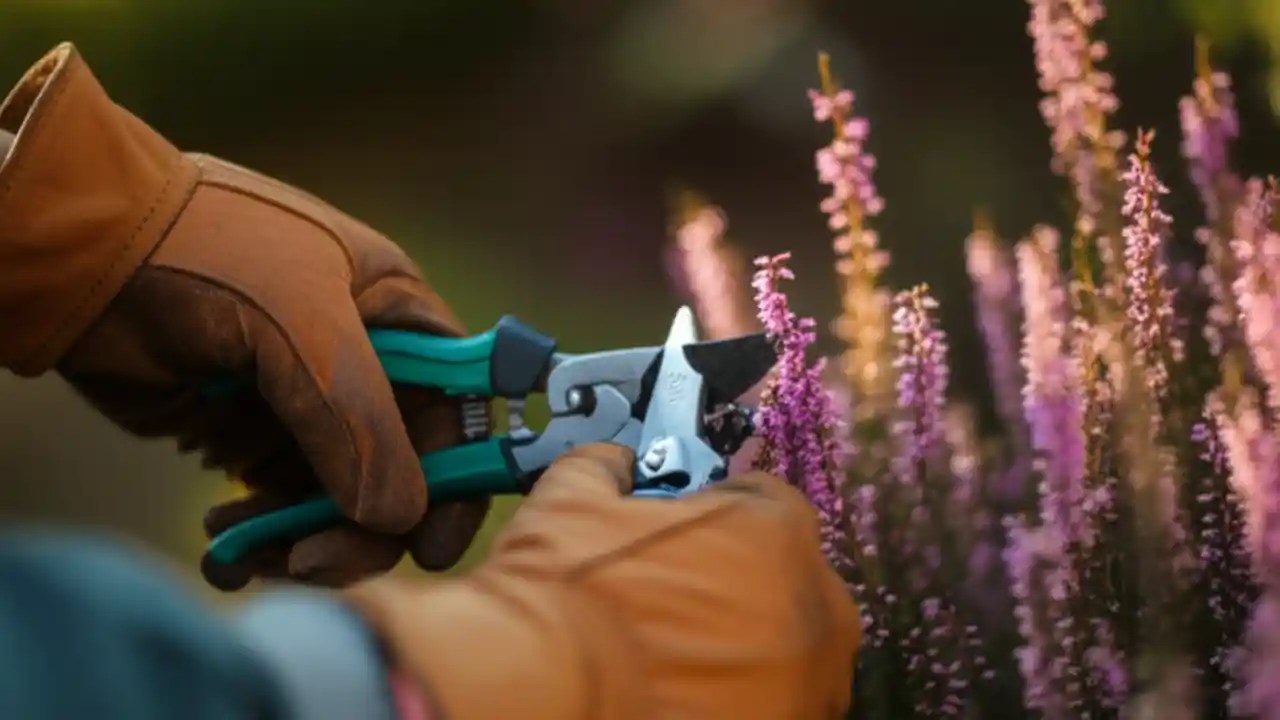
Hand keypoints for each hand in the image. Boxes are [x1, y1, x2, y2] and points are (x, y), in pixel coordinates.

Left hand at [55, 156, 490, 589]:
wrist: (81, 254)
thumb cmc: (207, 256)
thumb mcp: (301, 323)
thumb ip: (358, 420)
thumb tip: (399, 518)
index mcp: (400, 318)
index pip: (461, 409)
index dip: (462, 478)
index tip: (435, 544)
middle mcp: (365, 367)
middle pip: (403, 471)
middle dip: (366, 528)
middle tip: (312, 563)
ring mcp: (307, 405)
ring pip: (340, 500)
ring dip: (303, 541)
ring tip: (247, 556)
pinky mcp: (251, 437)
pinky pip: (280, 505)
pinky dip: (260, 536)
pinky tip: (225, 545)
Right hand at [346, 444, 860, 718]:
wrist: (540, 695)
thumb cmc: (563, 595)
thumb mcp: (574, 499)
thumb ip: (610, 468)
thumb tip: (614, 465)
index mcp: (774, 531)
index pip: (767, 505)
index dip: (719, 516)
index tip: (686, 538)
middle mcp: (810, 607)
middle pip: (790, 580)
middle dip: (745, 582)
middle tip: (681, 600)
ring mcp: (804, 681)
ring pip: (791, 649)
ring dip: (751, 643)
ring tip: (681, 652)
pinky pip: (777, 702)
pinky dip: (743, 694)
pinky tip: (686, 689)